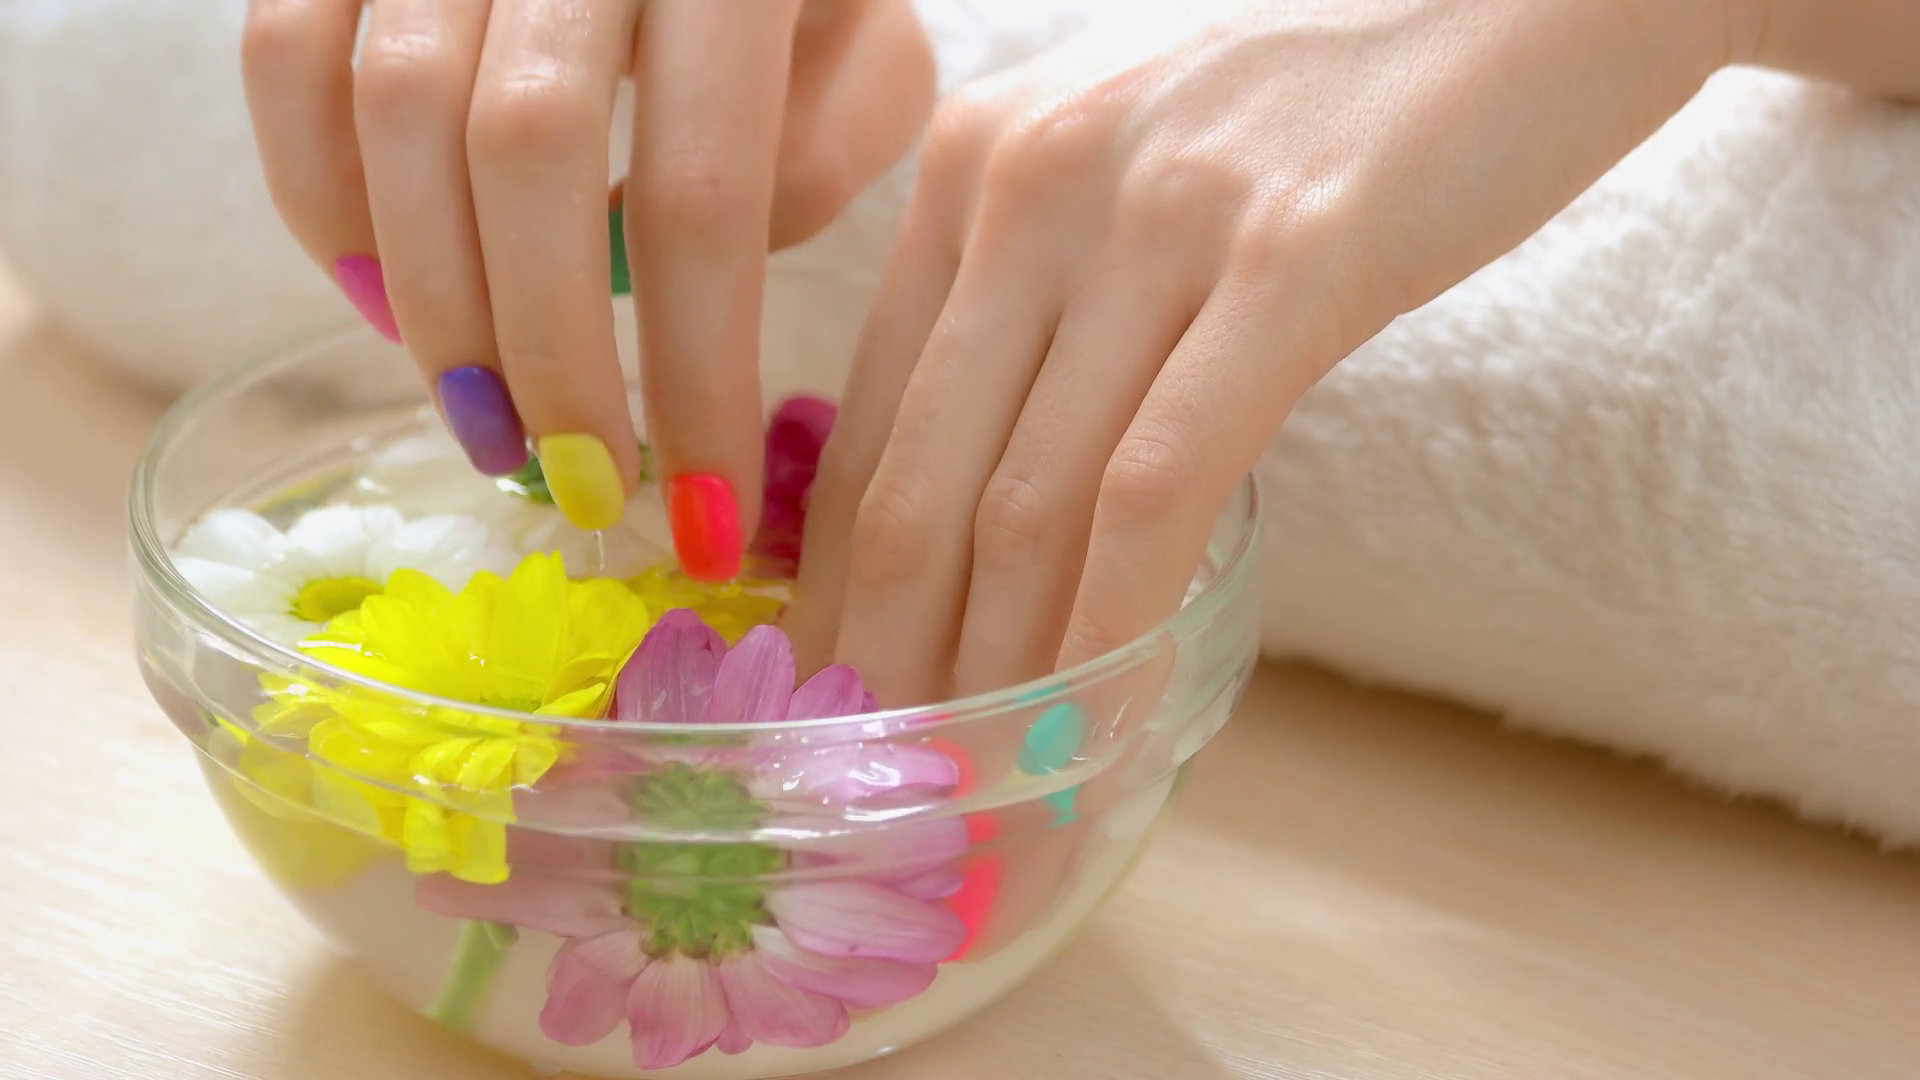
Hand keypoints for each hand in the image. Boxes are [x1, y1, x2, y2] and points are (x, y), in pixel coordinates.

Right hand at [241, 0, 933, 574]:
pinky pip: (288, 55)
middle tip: (586, 488)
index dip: (695, 378)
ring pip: (395, 114)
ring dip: (431, 305)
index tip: (709, 522)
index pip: (707, 193)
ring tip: (491, 423)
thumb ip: (815, 158)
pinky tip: (375, 297)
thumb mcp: (871, 47)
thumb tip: (664, 294)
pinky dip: (315, 195)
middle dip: (549, 360)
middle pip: (526, 159)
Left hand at [784, 0, 1734, 702]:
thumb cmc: (1325, 122)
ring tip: (985, 788)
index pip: (864, 423)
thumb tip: (982, 508)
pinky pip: (1160, 486)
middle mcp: (1030, 183)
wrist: (1525, 2)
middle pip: (920, 479)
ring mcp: (1155, 218)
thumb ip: (1042, 314)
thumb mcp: (1132, 190)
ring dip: (995, 673)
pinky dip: (1113, 623)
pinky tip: (1101, 716)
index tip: (839, 693)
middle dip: (893, 659)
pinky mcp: (1292, 261)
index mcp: (977, 171)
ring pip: (1025, 500)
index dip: (836, 585)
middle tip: (890, 782)